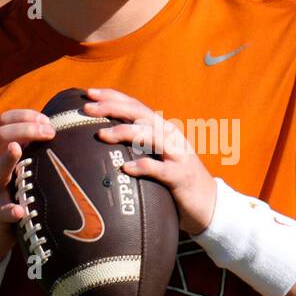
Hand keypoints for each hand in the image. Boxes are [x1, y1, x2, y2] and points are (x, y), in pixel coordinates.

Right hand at [0, 108, 55, 265]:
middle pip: (1, 137)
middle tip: (50, 133)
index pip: (5, 122)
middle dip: (26, 129)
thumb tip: (59, 132)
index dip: (24, 115)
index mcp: (2, 156)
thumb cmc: (10, 197)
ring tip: (17, 149)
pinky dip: (10, 210)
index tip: (47, 120)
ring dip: (7, 159)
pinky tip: (19, 211)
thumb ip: (30, 153)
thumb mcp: (17, 171)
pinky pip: (1, 211)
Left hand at [83, 87, 217, 235]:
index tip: (88, 93)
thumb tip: (101, 140)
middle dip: (112, 107)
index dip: (112, 97)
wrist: (209, 203)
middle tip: (87, 108)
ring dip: (125, 132)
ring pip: (150, 135)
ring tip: (101, 135)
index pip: (135, 105)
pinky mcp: (180, 176)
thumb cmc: (175, 178)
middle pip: (139, 114)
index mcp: (161, 128)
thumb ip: (137, 145)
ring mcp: (177, 154)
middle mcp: (169, 135)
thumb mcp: (157, 156)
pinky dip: (142, 166)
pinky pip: (160, 169)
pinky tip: (125, 168)